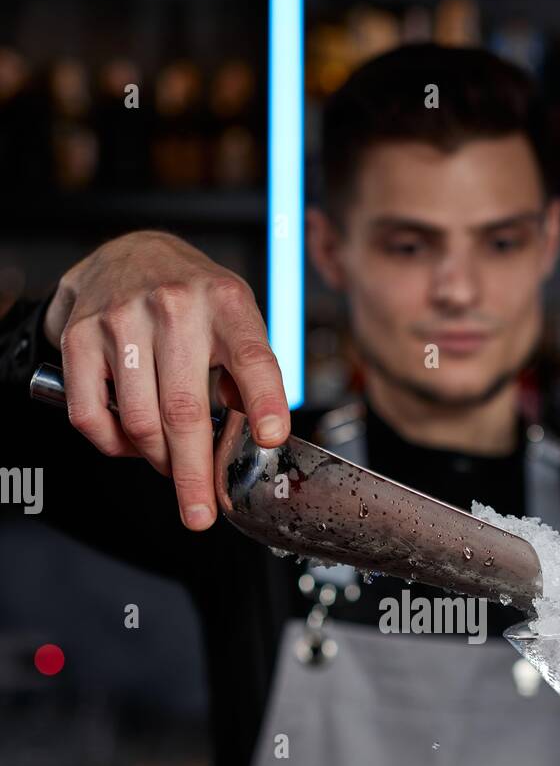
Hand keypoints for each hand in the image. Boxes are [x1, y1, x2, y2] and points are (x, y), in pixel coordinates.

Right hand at [44, 231, 290, 529]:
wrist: (130, 252)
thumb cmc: (192, 300)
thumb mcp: (236, 320)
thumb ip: (247, 374)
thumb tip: (255, 438)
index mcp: (227, 304)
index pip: (252, 357)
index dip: (264, 401)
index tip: (272, 437)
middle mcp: (175, 307)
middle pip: (185, 411)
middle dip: (194, 474)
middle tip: (201, 513)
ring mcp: (122, 319)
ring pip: (139, 421)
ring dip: (156, 459)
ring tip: (169, 463)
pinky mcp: (81, 335)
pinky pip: (91, 414)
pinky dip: (112, 444)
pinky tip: (130, 443)